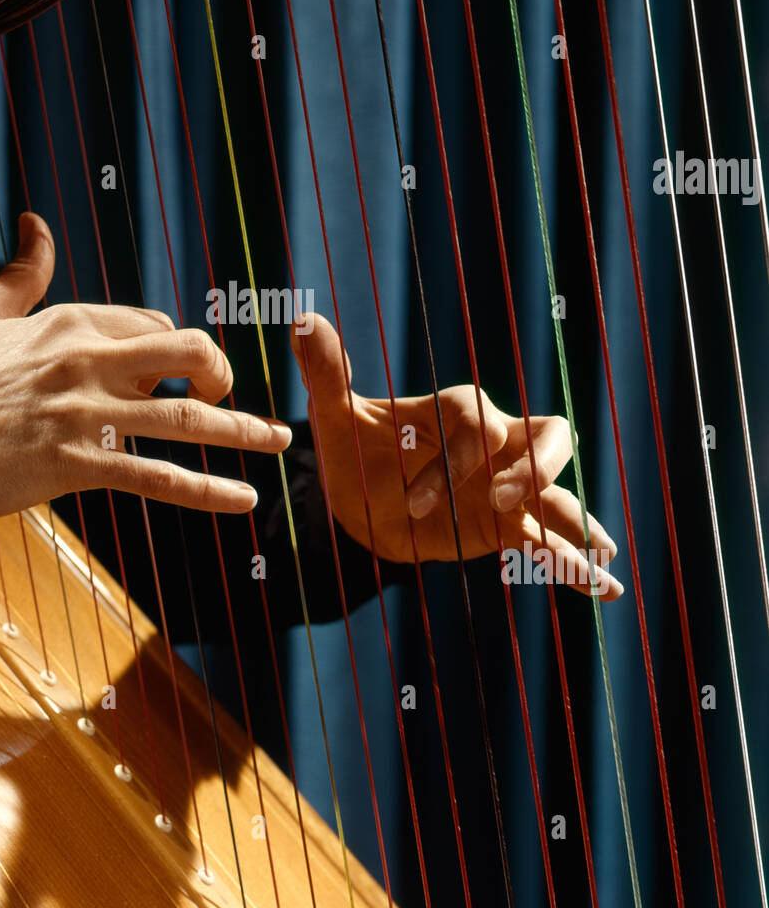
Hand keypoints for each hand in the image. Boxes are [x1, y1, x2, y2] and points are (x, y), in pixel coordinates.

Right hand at [0, 213, 289, 537]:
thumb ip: (19, 275)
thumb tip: (37, 223)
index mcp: (68, 322)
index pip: (153, 325)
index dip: (178, 354)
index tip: (184, 378)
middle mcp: (85, 360)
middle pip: (187, 352)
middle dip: (224, 373)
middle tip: (233, 397)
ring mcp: (83, 415)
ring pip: (185, 420)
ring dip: (242, 432)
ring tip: (280, 443)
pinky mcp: (74, 466)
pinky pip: (158, 480)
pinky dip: (208, 492)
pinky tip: (244, 500)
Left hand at [290, 314, 621, 600]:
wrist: (356, 500)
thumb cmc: (351, 447)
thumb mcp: (334, 416)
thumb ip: (327, 373)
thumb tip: (303, 320)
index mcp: (460, 411)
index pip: (480, 425)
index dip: (453, 461)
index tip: (414, 501)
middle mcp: (494, 444)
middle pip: (549, 436)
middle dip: (537, 468)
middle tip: (502, 502)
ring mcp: (505, 487)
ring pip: (557, 494)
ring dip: (578, 522)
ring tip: (603, 554)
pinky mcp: (504, 528)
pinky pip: (549, 541)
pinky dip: (576, 563)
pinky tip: (605, 587)